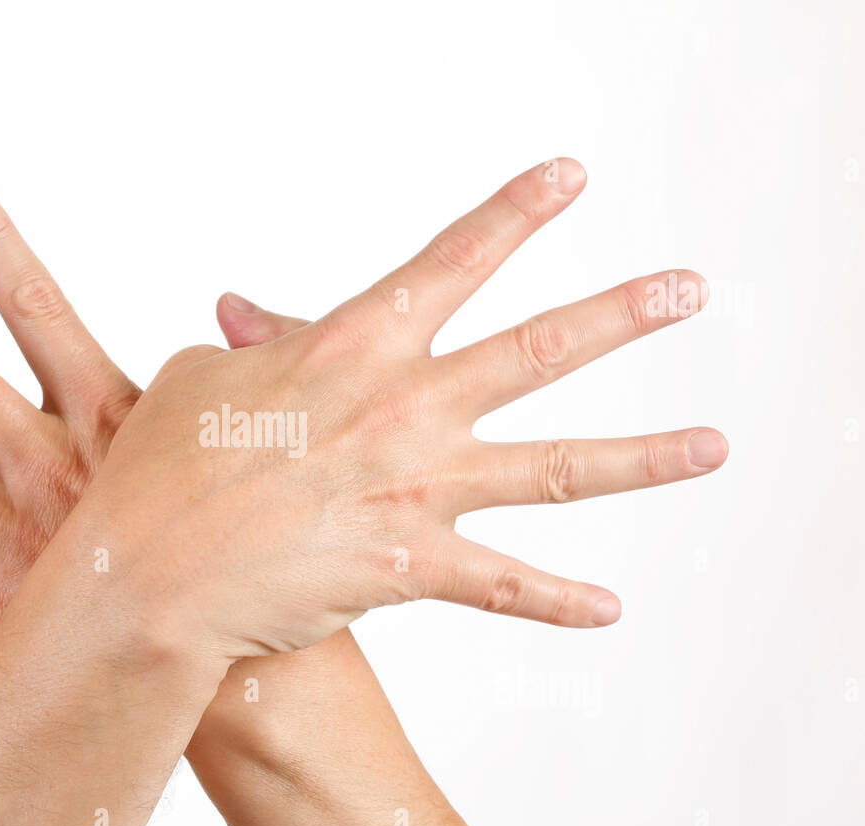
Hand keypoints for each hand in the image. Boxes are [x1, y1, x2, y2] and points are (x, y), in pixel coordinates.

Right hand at [63, 158, 727, 658]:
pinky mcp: (410, 568)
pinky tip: (611, 608)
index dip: (516, 212)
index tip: (569, 179)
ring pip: (553, 467)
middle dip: (622, 315)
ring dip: (642, 457)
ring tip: (714, 447)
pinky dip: (557, 600)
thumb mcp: (201, 382)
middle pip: (539, 350)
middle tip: (689, 290)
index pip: (453, 259)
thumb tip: (253, 324)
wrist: (149, 573)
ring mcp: (416, 488)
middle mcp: (405, 408)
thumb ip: (252, 347)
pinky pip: (502, 585)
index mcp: (352, 345)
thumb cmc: (161, 470)